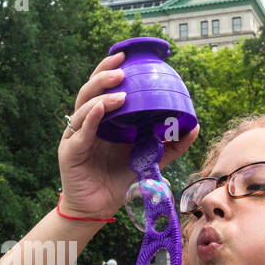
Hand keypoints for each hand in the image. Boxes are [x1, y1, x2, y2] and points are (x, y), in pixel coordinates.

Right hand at [58, 52, 199, 220]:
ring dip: (101, 96)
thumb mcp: (148, 159)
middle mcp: (86, 123)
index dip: (110, 69)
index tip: (126, 56)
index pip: (102, 87)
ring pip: (83, 106)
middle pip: (89, 90)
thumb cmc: (119, 180)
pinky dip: (90, 119)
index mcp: (103, 120)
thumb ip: (169, 144)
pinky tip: (101, 110)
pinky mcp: (70, 152)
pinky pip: (79, 132)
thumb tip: (194, 126)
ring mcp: (76, 136)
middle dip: (103, 75)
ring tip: (120, 92)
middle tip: (122, 69)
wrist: (98, 209)